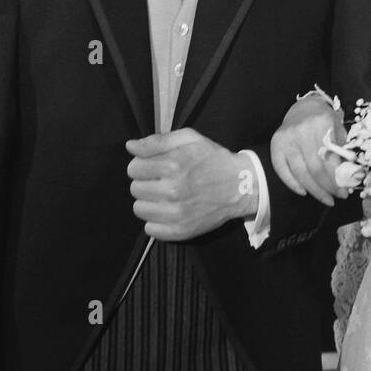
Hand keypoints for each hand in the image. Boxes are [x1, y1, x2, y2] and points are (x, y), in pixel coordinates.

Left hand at [125, 129, 256, 240]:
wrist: (240, 185)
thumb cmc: (212, 158)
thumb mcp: (189, 138)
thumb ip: (158, 141)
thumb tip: (130, 147)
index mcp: (172, 165)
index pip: (134, 168)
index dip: (142, 165)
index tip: (153, 166)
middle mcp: (172, 191)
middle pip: (135, 189)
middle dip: (145, 182)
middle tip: (161, 181)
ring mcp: (176, 214)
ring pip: (140, 209)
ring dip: (149, 202)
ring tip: (164, 196)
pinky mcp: (180, 231)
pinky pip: (150, 229)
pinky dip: (156, 221)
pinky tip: (168, 211)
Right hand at [270, 95, 343, 206]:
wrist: (304, 107)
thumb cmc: (324, 120)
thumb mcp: (338, 129)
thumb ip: (342, 150)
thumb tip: (348, 177)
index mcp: (321, 124)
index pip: (329, 160)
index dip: (337, 180)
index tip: (344, 192)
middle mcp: (301, 131)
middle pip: (314, 169)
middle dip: (326, 188)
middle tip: (335, 198)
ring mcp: (286, 138)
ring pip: (299, 172)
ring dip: (313, 190)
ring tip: (325, 199)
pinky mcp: (275, 144)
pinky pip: (281, 170)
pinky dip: (292, 184)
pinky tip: (304, 192)